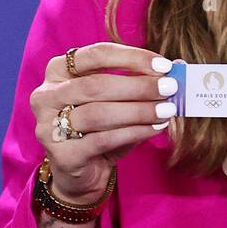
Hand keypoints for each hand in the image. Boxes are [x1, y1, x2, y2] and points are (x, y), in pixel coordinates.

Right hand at [29, 42, 179, 202]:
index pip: (96, 54)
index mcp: (59, 70)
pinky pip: (102, 139)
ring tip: (166, 110)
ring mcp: (48, 125)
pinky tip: (154, 128)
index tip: (163, 66)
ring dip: (138, 110)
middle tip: (169, 89)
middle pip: (96, 84)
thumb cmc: (101, 128)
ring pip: (98, 112)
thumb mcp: (119, 101)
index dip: (132, 57)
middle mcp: (47, 94)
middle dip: (138, 86)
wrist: (81, 173)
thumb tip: (179, 68)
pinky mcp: (61, 154)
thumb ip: (143, 82)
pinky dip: (133, 132)